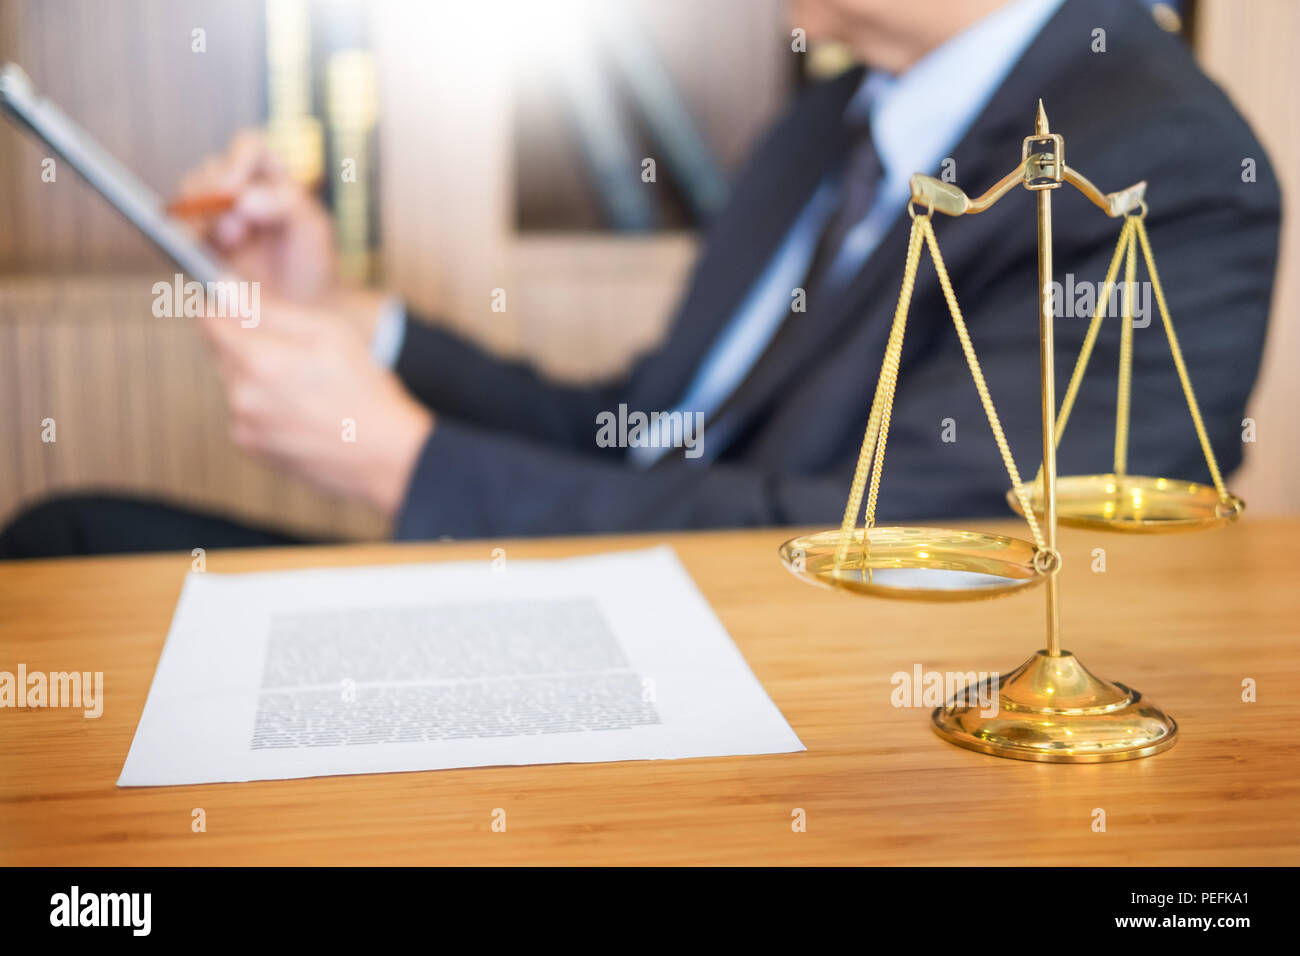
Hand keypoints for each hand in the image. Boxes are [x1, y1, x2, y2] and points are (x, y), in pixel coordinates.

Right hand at [177, 128, 389, 344]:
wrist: (301, 306)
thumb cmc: (312, 262)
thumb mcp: (313, 228)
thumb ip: (287, 202)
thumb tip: (243, 198)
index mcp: (270, 176)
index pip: (247, 146)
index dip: (237, 160)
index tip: (234, 190)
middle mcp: (239, 189)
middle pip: (210, 170)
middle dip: (216, 195)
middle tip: (235, 227)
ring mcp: (216, 215)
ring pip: (189, 195)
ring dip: (201, 215)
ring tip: (228, 241)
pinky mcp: (200, 243)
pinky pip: (179, 228)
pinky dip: (188, 235)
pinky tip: (203, 249)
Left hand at [200, 299, 433, 517]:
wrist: (383, 455)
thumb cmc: (365, 392)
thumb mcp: (329, 331)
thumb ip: (271, 309)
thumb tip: (228, 291)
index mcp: (258, 360)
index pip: (210, 322)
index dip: (225, 310)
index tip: (240, 309)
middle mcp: (242, 395)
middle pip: (222, 353)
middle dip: (250, 346)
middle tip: (298, 357)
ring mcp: (245, 425)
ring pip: (235, 385)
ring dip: (258, 379)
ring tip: (305, 389)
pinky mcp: (253, 448)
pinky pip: (246, 415)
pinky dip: (264, 409)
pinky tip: (300, 412)